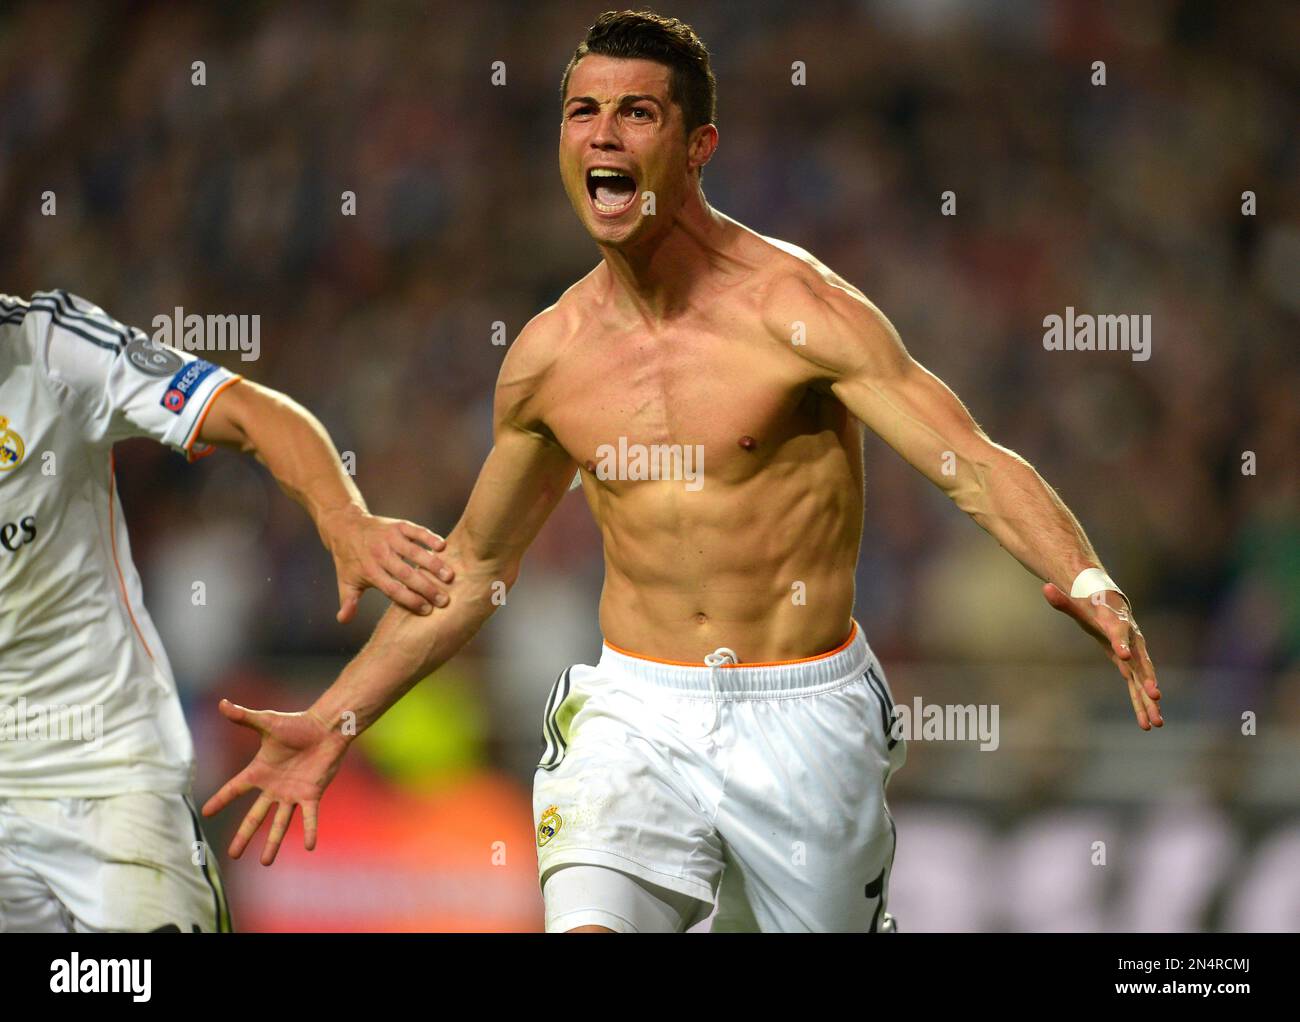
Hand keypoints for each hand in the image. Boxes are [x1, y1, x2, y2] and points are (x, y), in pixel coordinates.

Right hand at [201, 699, 351, 864]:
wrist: (326, 727)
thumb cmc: (297, 724)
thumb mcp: (267, 722)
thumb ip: (244, 717)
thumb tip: (222, 703)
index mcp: (259, 771)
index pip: (235, 789)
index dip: (221, 800)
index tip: (206, 812)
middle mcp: (273, 787)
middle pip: (255, 816)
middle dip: (244, 835)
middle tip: (232, 855)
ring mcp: (292, 793)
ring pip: (279, 823)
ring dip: (273, 843)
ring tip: (265, 863)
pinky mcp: (311, 793)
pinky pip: (309, 816)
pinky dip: (309, 830)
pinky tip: (309, 846)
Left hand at [323, 506, 454, 622]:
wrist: (345, 526)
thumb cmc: (349, 559)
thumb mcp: (345, 581)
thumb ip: (348, 602)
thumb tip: (343, 620)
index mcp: (369, 571)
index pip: (392, 589)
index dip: (410, 600)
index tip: (427, 610)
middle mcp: (380, 554)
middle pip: (406, 573)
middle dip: (426, 587)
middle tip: (444, 599)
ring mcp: (390, 538)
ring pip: (414, 552)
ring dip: (433, 564)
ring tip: (450, 576)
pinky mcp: (398, 525)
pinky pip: (416, 531)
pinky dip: (430, 537)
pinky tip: (443, 547)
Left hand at [1043, 583, 1162, 729]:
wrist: (1113, 607)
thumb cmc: (1093, 608)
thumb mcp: (1077, 605)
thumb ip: (1062, 600)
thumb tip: (1044, 587)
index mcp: (1118, 625)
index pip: (1119, 633)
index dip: (1120, 642)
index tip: (1121, 654)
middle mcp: (1132, 643)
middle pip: (1141, 662)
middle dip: (1148, 679)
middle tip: (1154, 694)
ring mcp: (1135, 657)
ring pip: (1144, 681)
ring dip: (1150, 701)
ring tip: (1157, 722)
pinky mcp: (1132, 668)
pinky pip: (1138, 688)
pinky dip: (1143, 704)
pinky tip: (1151, 723)